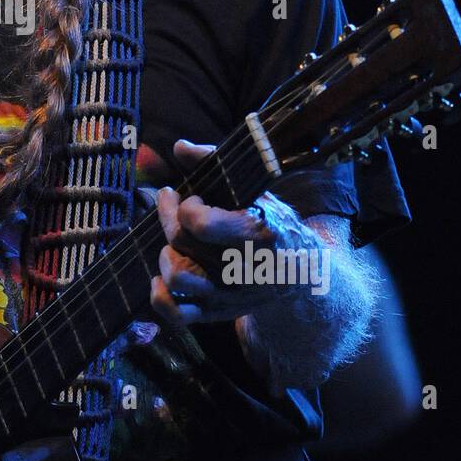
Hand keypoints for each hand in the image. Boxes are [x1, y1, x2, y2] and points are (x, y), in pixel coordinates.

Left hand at [150, 139, 285, 327]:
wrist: (301, 274)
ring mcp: (227, 293)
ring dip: (166, 254)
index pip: (200, 223)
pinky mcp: (215, 312)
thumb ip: (216, 164)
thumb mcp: (256, 192)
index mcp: (255, 234)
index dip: (187, 205)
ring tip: (175, 242)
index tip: (193, 196)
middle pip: (182, 242)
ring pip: (176, 277)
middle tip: (173, 203)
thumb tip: (179, 147)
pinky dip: (159, 297)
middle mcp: (241, 268)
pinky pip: (176, 314)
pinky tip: (160, 278)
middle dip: (169, 216)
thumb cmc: (273, 224)